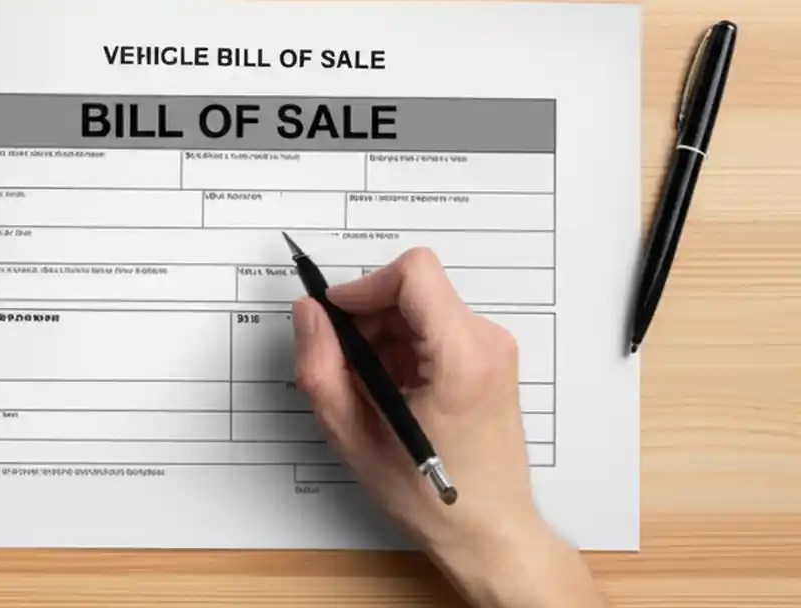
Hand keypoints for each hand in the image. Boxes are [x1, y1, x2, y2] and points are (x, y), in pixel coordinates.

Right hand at [292, 248, 605, 607]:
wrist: (488, 530)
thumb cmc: (431, 494)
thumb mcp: (353, 434)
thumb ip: (321, 365)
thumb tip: (310, 313)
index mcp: (462, 357)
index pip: (414, 272)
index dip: (364, 286)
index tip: (336, 315)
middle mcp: (486, 343)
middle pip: (411, 290)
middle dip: (367, 320)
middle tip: (346, 368)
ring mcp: (492, 349)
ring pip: (418, 308)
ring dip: (382, 338)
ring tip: (372, 391)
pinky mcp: (488, 358)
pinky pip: (433, 328)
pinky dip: (402, 350)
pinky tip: (394, 393)